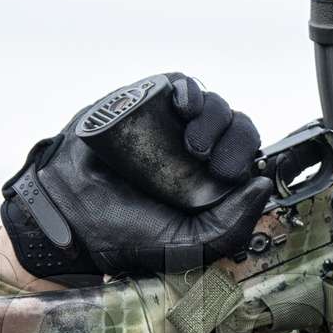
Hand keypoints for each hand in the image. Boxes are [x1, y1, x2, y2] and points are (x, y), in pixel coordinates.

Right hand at [0, 74, 272, 280]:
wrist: (69, 209)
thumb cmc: (126, 232)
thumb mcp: (188, 246)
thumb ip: (232, 226)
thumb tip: (263, 184)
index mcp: (214, 185)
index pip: (250, 161)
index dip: (248, 162)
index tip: (230, 177)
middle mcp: (200, 152)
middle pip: (239, 130)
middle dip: (237, 142)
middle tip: (217, 164)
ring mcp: (175, 125)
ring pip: (217, 107)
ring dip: (215, 120)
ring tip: (192, 145)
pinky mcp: (150, 102)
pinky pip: (184, 85)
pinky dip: (191, 92)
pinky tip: (184, 108)